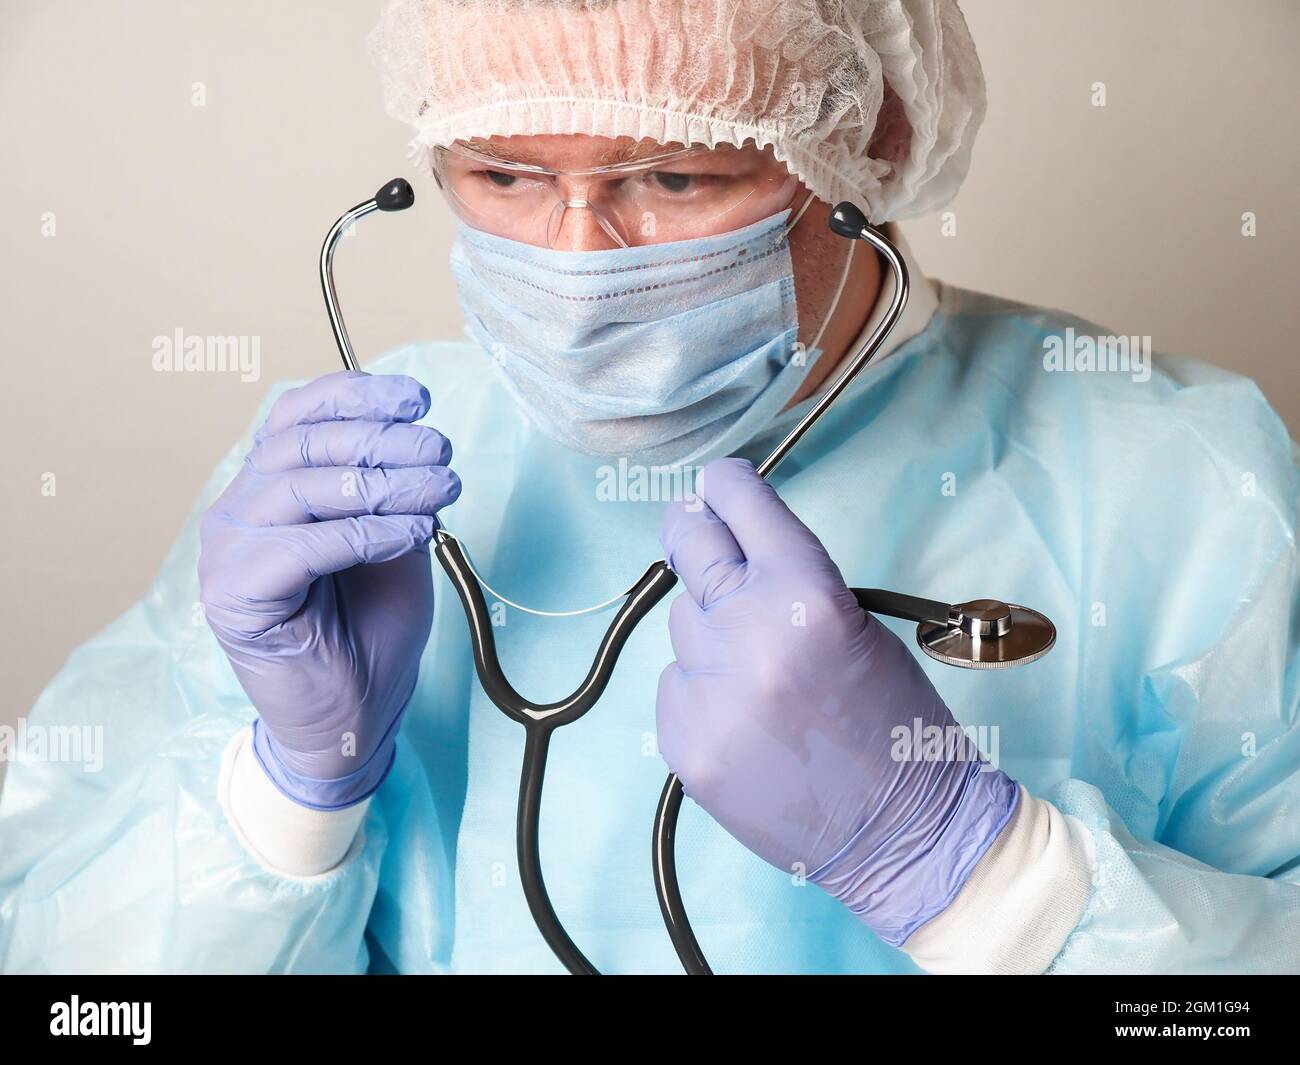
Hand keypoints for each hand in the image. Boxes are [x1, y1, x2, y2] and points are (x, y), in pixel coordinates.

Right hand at [199, 371, 459, 808]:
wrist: (352, 717)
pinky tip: (413, 534)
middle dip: (382, 438)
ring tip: (442, 490)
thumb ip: (392, 490)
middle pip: (302, 443)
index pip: (298, 415)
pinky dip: (368, 532)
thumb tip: (417, 436)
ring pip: (303, 486)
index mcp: (269, 488)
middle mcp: (239, 511)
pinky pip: (305, 545)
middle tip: (440, 450)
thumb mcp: (394, 541)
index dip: (357, 395)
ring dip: (386, 483)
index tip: (417, 399)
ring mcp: (228, 552)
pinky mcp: (234, 595)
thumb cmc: (370, 630)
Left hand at [657, 458, 1017, 944]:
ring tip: (760, 674)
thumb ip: (789, 580)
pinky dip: (702, 691)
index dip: (727, 486)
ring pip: (681, 624)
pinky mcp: (683, 742)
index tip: (720, 485)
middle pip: (688, 544)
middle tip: (694, 525)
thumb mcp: (856, 625)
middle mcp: (748, 633)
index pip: (740, 502)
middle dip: (693, 528)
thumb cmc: (896, 724)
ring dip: (710, 632)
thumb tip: (729, 540)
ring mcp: (708, 691)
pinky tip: (748, 721)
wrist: (903, 832)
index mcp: (806, 594)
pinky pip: (676, 685)